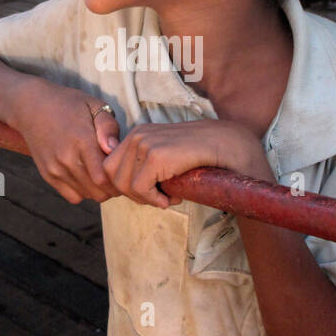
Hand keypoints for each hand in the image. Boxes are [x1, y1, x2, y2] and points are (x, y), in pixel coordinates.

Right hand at [9, 81, 121, 204]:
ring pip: (86, 196)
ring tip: (103, 176)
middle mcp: (66, 158)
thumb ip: (108, 126)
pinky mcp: (47, 174)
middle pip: (97, 192)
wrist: (31, 106)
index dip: (118, 180)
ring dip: (98, 191)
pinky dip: (83, 192)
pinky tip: (87, 178)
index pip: (104, 179)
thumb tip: (113, 149)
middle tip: (117, 176)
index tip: (124, 172)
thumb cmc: (68, 104)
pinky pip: (72, 197)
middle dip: (112, 188)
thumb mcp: (93, 105)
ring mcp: (55, 168)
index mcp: (82, 140)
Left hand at [101, 119, 271, 207]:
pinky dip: (155, 200)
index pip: (109, 167)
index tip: (148, 194)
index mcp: (137, 134)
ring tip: (168, 197)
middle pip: (111, 176)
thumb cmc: (197, 157)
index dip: (125, 187)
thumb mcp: (165, 157)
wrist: (225, 146)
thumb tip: (122, 190)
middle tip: (158, 198)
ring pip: (124, 185)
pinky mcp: (155, 156)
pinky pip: (140, 189)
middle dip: (133, 195)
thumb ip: (143, 167)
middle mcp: (137, 135)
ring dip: (146, 199)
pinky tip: (173, 198)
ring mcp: (144, 143)